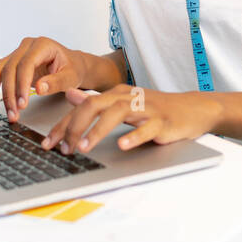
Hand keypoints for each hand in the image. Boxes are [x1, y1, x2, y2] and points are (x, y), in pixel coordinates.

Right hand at [0, 37, 86, 122]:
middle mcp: (25, 46)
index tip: (22, 103)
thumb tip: (39, 88)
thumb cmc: (72, 69)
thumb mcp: (71, 76)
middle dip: (8, 94)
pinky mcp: (10, 62)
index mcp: (41, 45)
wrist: (72, 65)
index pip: (25, 65)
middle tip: (12, 114)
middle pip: (9, 70)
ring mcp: (16, 53)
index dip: (21, 85)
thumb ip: (56, 82)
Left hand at [41, 85, 218, 155]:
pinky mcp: (162, 121)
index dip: (64, 124)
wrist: (192, 109)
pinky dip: (134, 136)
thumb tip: (70, 96)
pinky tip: (123, 145)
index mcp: (116, 94)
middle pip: (95, 105)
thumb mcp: (123, 102)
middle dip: (75, 126)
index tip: (49, 143)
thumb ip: (97, 100)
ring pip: (118, 114)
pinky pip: (147, 128)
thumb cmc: (155, 109)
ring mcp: (146, 108)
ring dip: (98, 130)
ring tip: (85, 147)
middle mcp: (128, 97)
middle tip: (63, 147)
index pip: (83, 106)